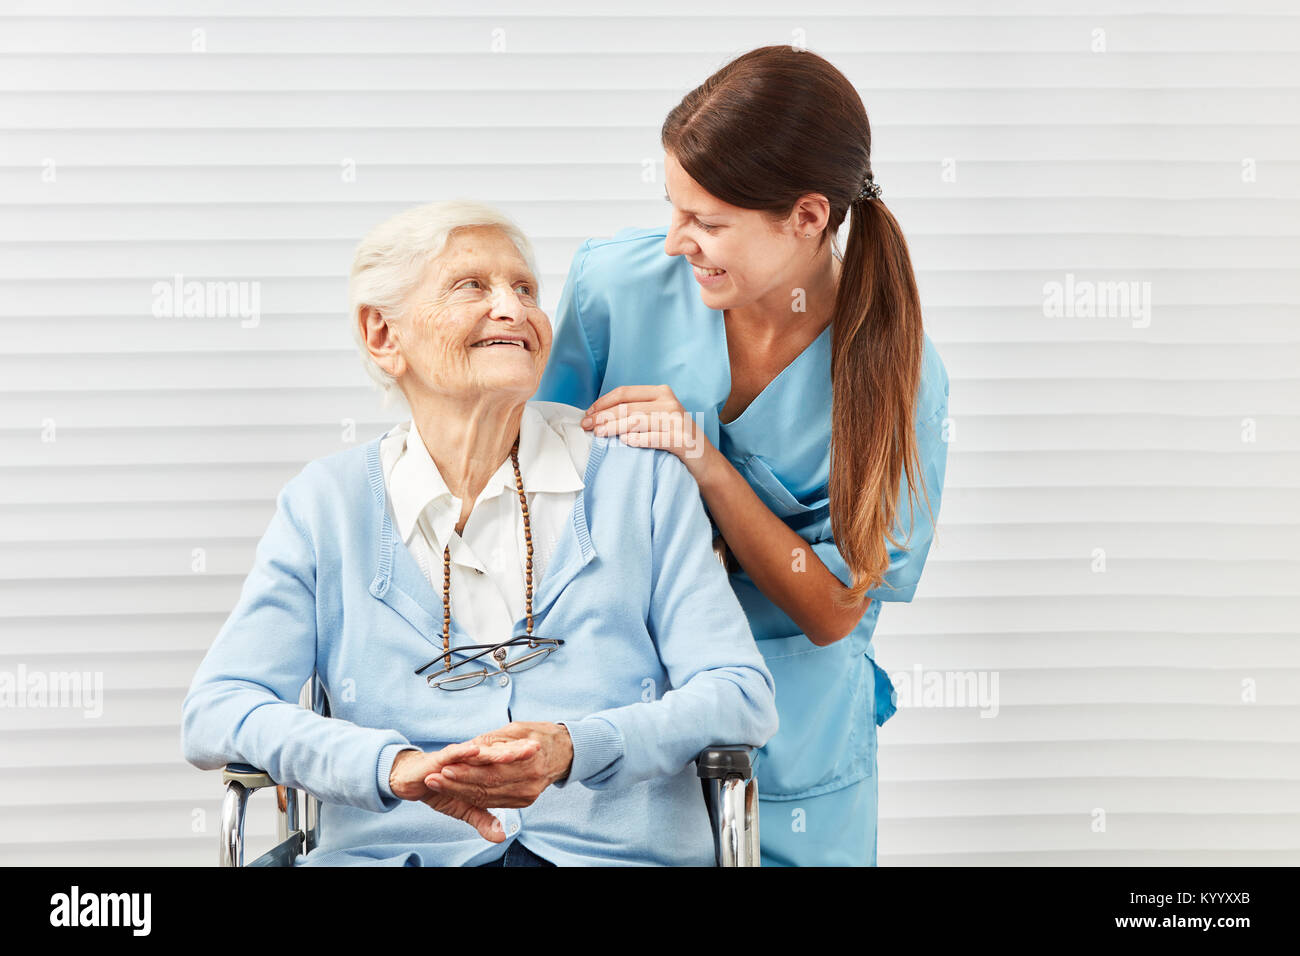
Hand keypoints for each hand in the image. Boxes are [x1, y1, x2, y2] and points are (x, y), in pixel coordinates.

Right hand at [389, 739, 539, 842]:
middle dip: (517, 755)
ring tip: (514, 750)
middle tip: (537, 747)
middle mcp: (471, 761)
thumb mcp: (464, 808)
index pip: (505, 770)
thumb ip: (483, 819)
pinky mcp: (441, 758)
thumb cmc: (441, 788)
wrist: (413, 778)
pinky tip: (477, 749)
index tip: (542, 762)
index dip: (523, 767)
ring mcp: (458, 759)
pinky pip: (455, 754)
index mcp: (481, 770)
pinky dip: (465, 752)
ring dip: (496, 753)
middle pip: (497, 760)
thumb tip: (502, 836)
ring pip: (480, 756)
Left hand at [424, 721, 573, 810]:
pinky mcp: (523, 801)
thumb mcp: (518, 728)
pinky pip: (495, 803)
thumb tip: (470, 748)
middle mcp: (529, 782)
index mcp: (529, 761)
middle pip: (486, 787)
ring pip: (487, 798)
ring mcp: (527, 794)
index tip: (443, 766)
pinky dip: (474, 798)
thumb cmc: (541, 734)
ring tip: (439, 784)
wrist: (566, 752)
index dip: (465, 771)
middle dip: (457, 784)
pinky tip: (457, 791)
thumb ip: (494, 740)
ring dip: (460, 793)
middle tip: (433, 778)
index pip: (490, 770)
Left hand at [581, 385, 719, 481]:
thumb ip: (636, 412)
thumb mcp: (658, 418)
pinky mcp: (682, 440)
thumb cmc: (675, 439)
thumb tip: (599, 415)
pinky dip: (638, 439)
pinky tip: (625, 442)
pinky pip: (655, 438)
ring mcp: (677, 421)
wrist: (706, 462)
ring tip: (599, 434)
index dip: (603, 403)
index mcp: (661, 393)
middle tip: (587, 427)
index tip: (587, 414)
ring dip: (614, 427)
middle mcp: (670, 403)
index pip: (624, 393)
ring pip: (637, 421)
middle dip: (603, 416)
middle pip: (628, 407)